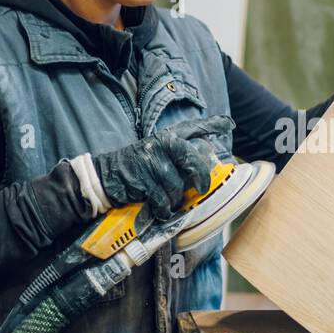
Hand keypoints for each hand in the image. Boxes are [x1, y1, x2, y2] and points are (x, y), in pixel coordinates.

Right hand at [92, 115, 234, 219]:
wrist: (104, 176)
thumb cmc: (136, 168)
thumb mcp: (156, 154)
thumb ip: (178, 158)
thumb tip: (203, 174)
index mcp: (167, 137)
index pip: (193, 127)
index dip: (213, 124)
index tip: (229, 124)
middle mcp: (161, 143)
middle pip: (192, 158)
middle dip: (200, 177)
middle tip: (202, 189)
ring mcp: (151, 160)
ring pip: (177, 186)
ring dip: (174, 198)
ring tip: (165, 199)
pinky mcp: (143, 179)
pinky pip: (163, 200)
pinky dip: (162, 209)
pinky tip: (157, 208)